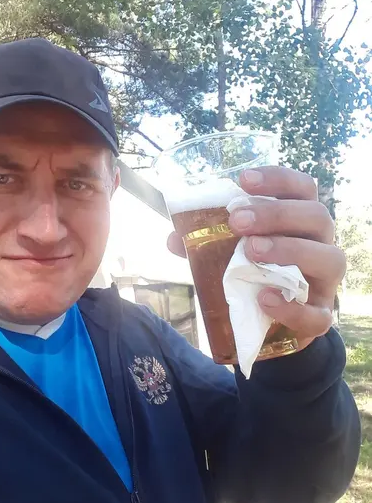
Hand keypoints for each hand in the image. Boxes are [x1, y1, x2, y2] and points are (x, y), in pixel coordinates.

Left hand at [167, 166, 345, 349]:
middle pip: (316, 216)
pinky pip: (318, 314)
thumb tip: (174, 237)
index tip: (243, 179)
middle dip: (276, 214)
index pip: (301, 188)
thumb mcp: (229, 254)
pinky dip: (292, 307)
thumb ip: (206, 244)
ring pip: (329, 258)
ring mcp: (325, 281)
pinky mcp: (321, 316)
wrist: (271, 323)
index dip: (278, 179)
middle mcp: (320, 244)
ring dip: (290, 250)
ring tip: (252, 251)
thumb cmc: (253, 274)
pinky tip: (265, 299)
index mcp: (300, 219)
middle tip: (237, 220)